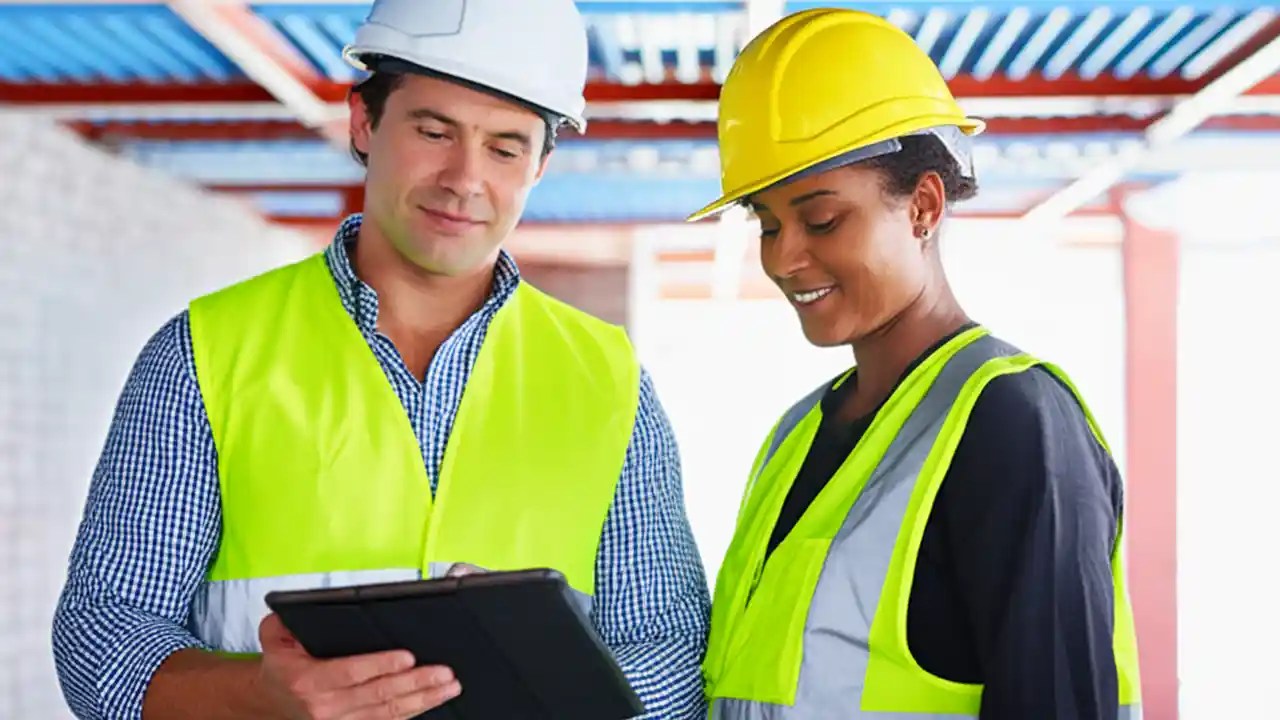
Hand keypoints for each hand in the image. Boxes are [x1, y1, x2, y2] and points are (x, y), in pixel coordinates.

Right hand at [257, 612, 460, 718]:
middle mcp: (325, 707)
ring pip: (388, 712)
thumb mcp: (274, 636)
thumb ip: (284, 622)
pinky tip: (432, 700)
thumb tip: (296, 609)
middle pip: (378, 694)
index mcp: (308, 681)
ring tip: (448, 686)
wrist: (272, 702)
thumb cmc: (282, 666)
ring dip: (422, 699)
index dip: (381, 665)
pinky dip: (412, 712)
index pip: (351, 672)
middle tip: (443, 672)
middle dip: (415, 683)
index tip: (408, 657)